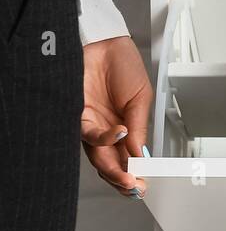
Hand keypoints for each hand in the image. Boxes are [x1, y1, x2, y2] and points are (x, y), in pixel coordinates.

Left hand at [81, 37, 152, 196]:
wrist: (104, 42)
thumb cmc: (123, 65)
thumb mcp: (141, 99)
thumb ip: (139, 129)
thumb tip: (141, 155)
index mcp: (125, 128)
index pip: (128, 158)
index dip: (135, 173)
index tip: (144, 185)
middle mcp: (106, 129)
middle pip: (111, 163)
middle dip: (122, 179)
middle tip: (134, 187)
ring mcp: (91, 124)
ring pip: (98, 156)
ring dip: (112, 168)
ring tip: (127, 175)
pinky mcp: (76, 115)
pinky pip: (90, 135)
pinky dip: (106, 138)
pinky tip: (121, 134)